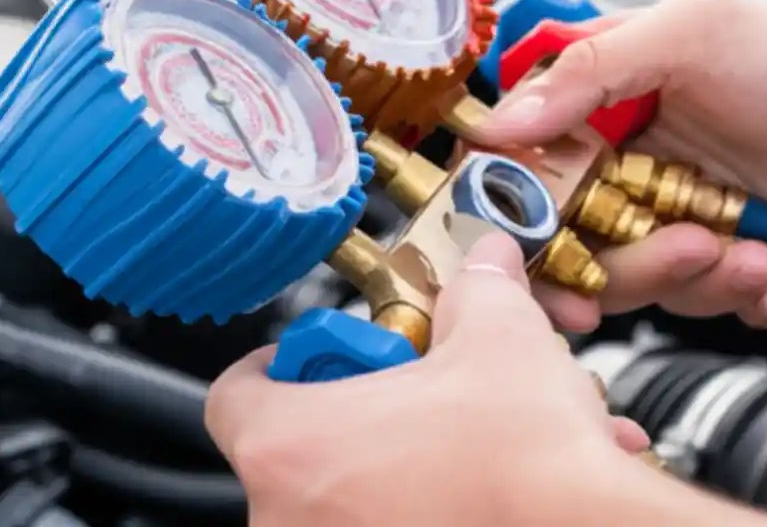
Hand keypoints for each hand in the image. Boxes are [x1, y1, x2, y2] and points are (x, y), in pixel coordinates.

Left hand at [206, 233, 766, 525]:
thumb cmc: (531, 464)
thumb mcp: (499, 338)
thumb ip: (476, 290)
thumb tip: (484, 266)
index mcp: (291, 446)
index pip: (235, 396)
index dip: (284, 363)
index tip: (323, 353)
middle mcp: (291, 520)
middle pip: (304, 445)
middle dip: (368, 412)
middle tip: (421, 393)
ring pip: (360, 494)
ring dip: (412, 461)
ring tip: (478, 439)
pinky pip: (395, 526)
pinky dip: (437, 504)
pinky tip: (493, 484)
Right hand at [479, 0, 766, 331]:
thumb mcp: (694, 33)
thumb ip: (592, 70)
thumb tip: (503, 121)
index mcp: (608, 104)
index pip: (525, 162)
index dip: (513, 206)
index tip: (526, 238)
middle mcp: (632, 165)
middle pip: (572, 242)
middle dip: (622, 262)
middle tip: (685, 247)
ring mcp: (677, 217)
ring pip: (637, 283)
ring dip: (696, 279)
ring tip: (755, 252)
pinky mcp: (727, 261)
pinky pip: (705, 306)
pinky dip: (742, 299)